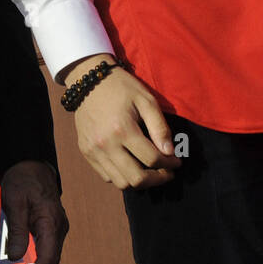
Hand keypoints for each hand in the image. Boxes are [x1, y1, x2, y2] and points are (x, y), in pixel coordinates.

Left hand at [0, 160, 66, 263]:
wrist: (32, 165)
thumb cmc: (23, 180)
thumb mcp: (14, 201)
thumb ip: (17, 230)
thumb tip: (15, 258)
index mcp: (51, 223)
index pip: (47, 260)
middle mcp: (59, 229)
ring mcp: (57, 230)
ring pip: (51, 263)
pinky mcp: (52, 231)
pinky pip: (49, 254)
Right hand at [67, 57, 181, 189]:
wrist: (88, 81)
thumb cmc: (121, 87)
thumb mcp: (146, 100)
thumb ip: (159, 127)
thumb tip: (170, 152)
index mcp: (123, 129)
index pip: (152, 159)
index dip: (169, 164)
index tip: (177, 162)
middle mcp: (106, 144)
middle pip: (136, 179)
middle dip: (157, 180)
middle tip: (167, 173)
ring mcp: (94, 150)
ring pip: (121, 183)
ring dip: (139, 181)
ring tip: (150, 171)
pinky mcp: (86, 152)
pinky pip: (106, 176)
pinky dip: (122, 176)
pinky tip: (131, 164)